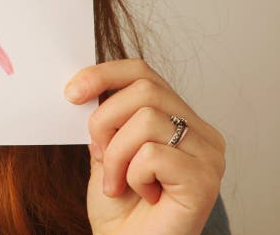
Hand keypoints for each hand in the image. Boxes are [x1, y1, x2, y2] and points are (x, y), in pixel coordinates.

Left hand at [64, 59, 225, 234]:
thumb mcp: (104, 150)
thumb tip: (82, 86)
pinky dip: (133, 175)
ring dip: (116, 154)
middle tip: (99, 154)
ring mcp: (208, 155)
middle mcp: (201, 132)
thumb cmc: (119, 206)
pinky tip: (143, 194)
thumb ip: (106, 118)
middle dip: (106, 120)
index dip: (103, 74)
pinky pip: (153, 154)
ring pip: (146, 119)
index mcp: (180, 118)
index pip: (143, 73)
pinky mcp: (205, 179)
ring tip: (118, 182)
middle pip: (144, 89)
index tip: (71, 93)